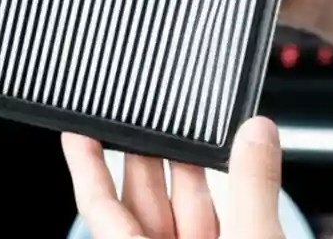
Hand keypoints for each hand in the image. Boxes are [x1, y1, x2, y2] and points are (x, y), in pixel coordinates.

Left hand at [62, 117, 284, 238]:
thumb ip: (252, 189)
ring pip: (179, 211)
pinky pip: (213, 224)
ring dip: (190, 171)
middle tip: (149, 108)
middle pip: (140, 199)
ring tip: (197, 127)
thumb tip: (256, 132)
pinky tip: (232, 164)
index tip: (76, 128)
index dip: (85, 163)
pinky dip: (223, 197)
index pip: (98, 203)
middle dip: (147, 153)